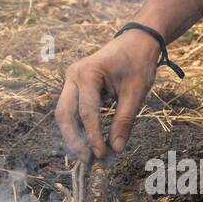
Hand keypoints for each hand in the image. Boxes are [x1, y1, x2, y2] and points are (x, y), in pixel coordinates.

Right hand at [56, 30, 158, 160]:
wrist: (137, 41)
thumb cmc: (138, 63)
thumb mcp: (136, 93)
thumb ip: (124, 121)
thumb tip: (116, 149)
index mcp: (87, 73)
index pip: (87, 112)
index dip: (94, 136)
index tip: (102, 156)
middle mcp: (73, 76)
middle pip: (64, 114)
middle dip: (74, 139)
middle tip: (87, 161)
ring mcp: (71, 81)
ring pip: (64, 114)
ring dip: (73, 136)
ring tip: (87, 156)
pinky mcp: (75, 87)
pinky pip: (71, 110)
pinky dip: (78, 127)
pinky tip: (87, 143)